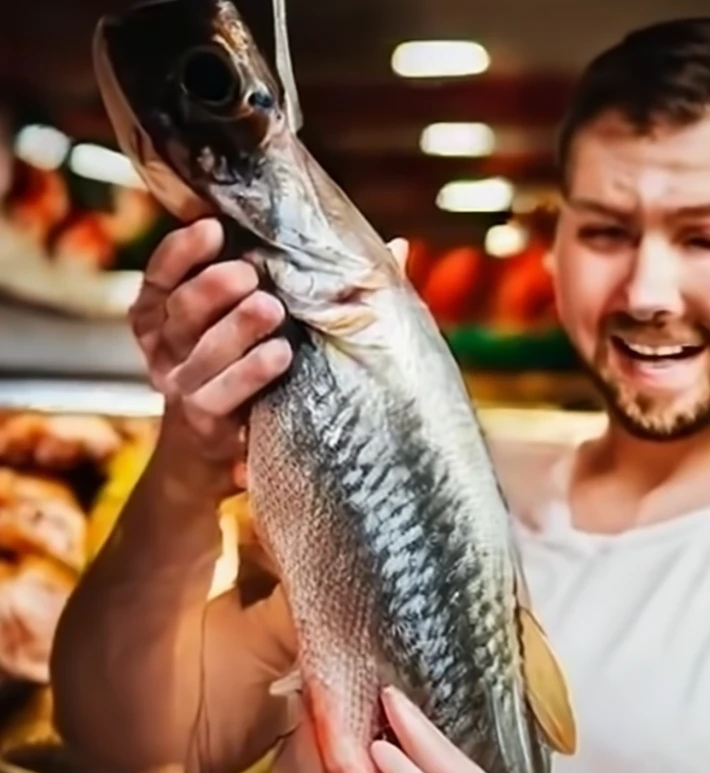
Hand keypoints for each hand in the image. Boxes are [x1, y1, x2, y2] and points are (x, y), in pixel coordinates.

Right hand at [131, 222, 409, 488]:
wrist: (219, 461)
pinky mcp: (206, 424)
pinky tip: (280, 354)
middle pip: (181, 310)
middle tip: (249, 274)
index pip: (162, 278)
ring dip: (236, 327)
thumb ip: (315, 286)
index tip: (213, 227)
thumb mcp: (266, 329)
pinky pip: (219, 396)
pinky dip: (249, 373)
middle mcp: (170, 350)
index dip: (180, 251)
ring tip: (270, 307)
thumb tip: (400, 248)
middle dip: (213, 287)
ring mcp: (183, 389)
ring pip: (201, 352)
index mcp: (172, 319)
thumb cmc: (255, 378)